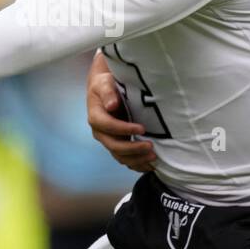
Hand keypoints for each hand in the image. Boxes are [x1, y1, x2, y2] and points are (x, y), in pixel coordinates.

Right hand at [86, 50, 154, 172]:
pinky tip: (150, 165)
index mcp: (96, 117)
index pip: (108, 126)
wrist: (106, 91)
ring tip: (153, 158)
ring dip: (137, 159)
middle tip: (151, 147)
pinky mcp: (117, 145)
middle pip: (114, 146)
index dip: (124, 129)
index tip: (142, 128)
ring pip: (120, 157)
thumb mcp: (105, 83)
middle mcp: (100, 132)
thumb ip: (108, 93)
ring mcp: (109, 141)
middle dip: (133, 148)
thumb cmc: (106, 84)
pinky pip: (125, 159)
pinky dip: (137, 164)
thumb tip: (112, 105)